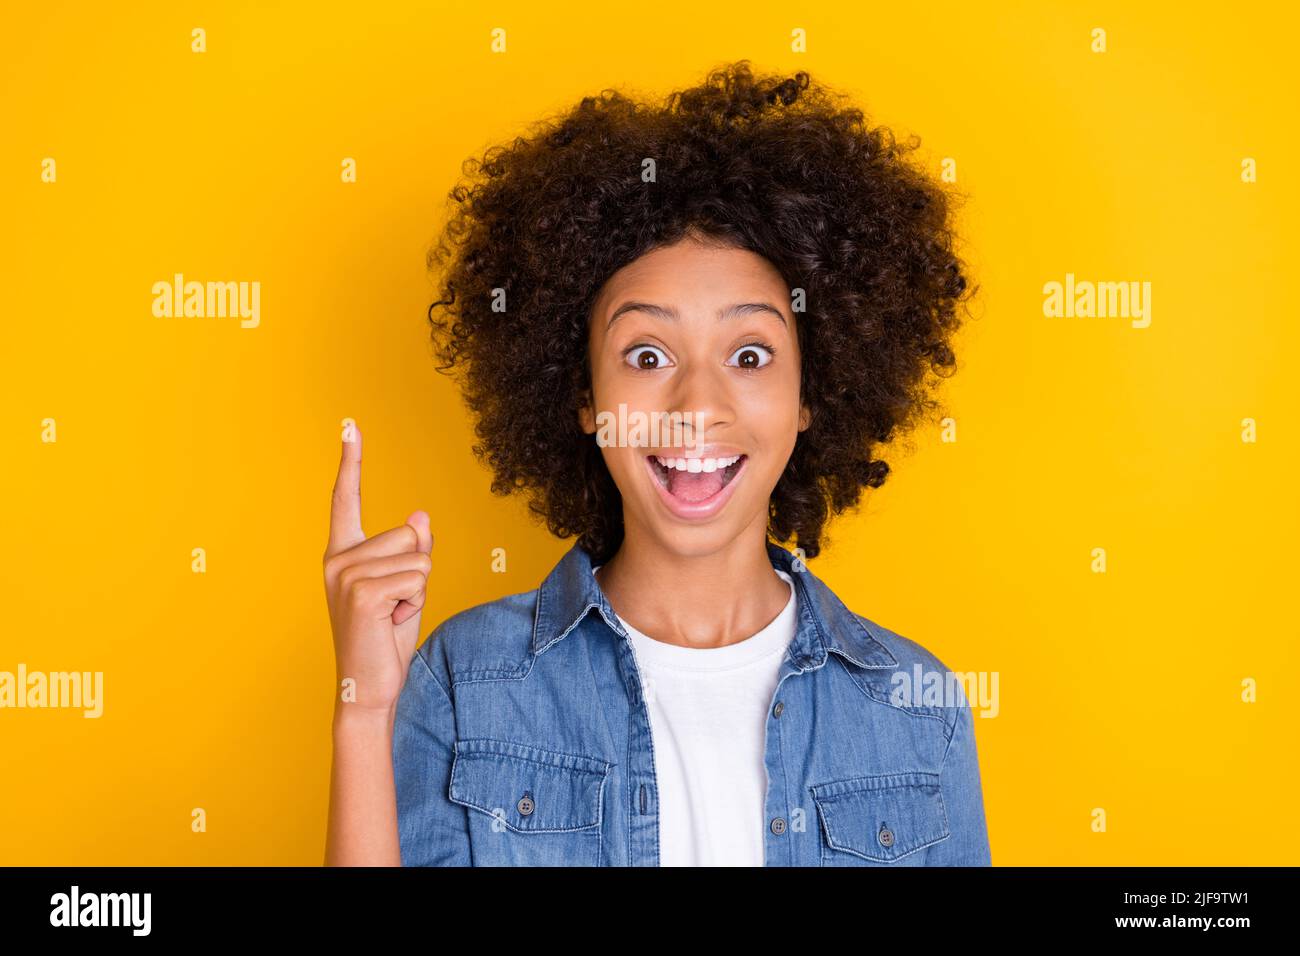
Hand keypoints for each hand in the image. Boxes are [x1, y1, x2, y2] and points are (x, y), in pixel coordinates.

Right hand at [322, 424, 432, 713]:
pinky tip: (390, 624)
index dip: (351, 460)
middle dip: (418, 571)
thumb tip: (420, 515)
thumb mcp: (406, 586)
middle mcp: (338, 559)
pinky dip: (415, 603)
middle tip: (394, 606)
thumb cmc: (385, 638)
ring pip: (419, 558)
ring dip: (418, 590)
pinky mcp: (362, 593)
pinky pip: (417, 579)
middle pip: (410, 534)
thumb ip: (412, 550)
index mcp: (343, 553)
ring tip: (391, 616)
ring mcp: (346, 575)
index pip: (347, 498)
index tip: (349, 424)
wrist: (368, 687)